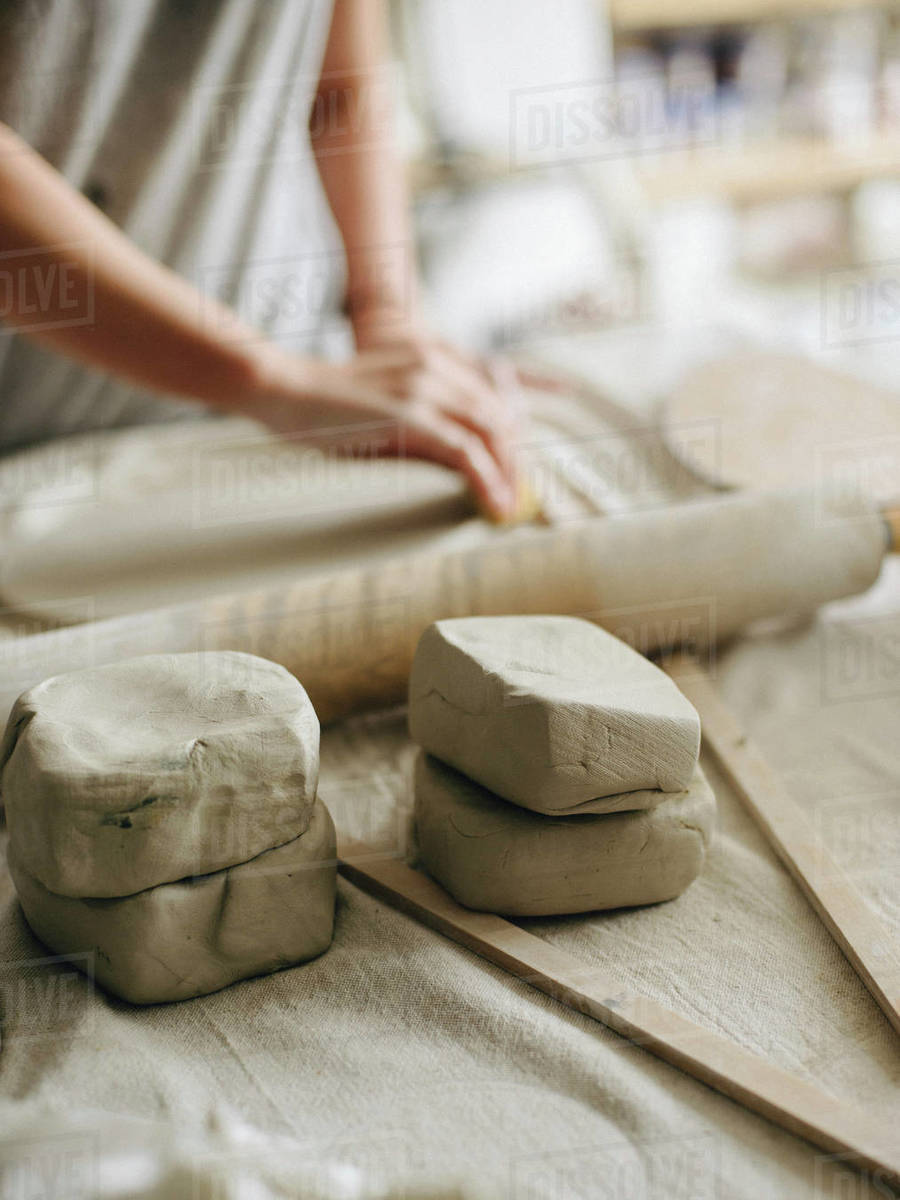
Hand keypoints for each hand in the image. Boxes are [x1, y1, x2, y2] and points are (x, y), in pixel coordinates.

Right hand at [244, 334, 521, 519]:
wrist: (284, 390)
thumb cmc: (322, 404)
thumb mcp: (381, 399)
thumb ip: (417, 413)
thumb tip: (449, 455)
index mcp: (429, 355)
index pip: (488, 394)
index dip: (506, 434)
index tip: (510, 467)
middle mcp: (434, 365)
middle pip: (498, 414)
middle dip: (513, 457)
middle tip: (515, 492)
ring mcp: (425, 387)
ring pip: (490, 432)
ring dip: (506, 473)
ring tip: (508, 504)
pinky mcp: (413, 416)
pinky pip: (466, 452)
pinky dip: (487, 480)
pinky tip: (492, 503)